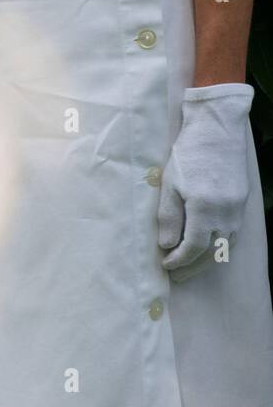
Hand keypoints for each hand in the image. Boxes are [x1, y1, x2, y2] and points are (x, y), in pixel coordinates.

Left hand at [158, 84, 253, 281]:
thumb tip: (166, 246)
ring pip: (226, 247)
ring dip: (207, 260)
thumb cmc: (187, 155)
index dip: (179, 261)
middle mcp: (226, 214)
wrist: (217, 130)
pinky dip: (219, 246)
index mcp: (205, 210)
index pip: (192, 248)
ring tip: (189, 267)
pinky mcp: (241, 204)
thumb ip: (168, 218)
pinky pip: (233, 235)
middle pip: (212, 253)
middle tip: (176, 276)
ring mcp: (237, 210)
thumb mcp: (169, 185)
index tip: (165, 266)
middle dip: (193, 267)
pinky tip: (207, 249)